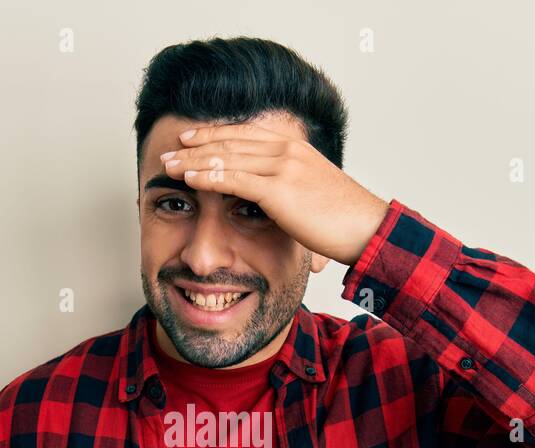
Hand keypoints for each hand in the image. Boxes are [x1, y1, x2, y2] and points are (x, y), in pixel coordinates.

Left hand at [158, 122, 390, 265]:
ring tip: (167, 165)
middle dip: (195, 145)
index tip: (189, 138)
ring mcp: (283, 167)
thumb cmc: (345, 220)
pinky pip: (233, 179)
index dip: (214, 133)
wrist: (368, 228)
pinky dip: (206, 176)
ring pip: (226, 157)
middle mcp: (287, 150)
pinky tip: (187, 178)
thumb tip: (276, 201)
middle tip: (167, 150)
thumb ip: (292, 188)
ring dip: (192, 160)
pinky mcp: (279, 189)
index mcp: (295, 147)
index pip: (245, 133)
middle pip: (230, 141)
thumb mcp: (314, 193)